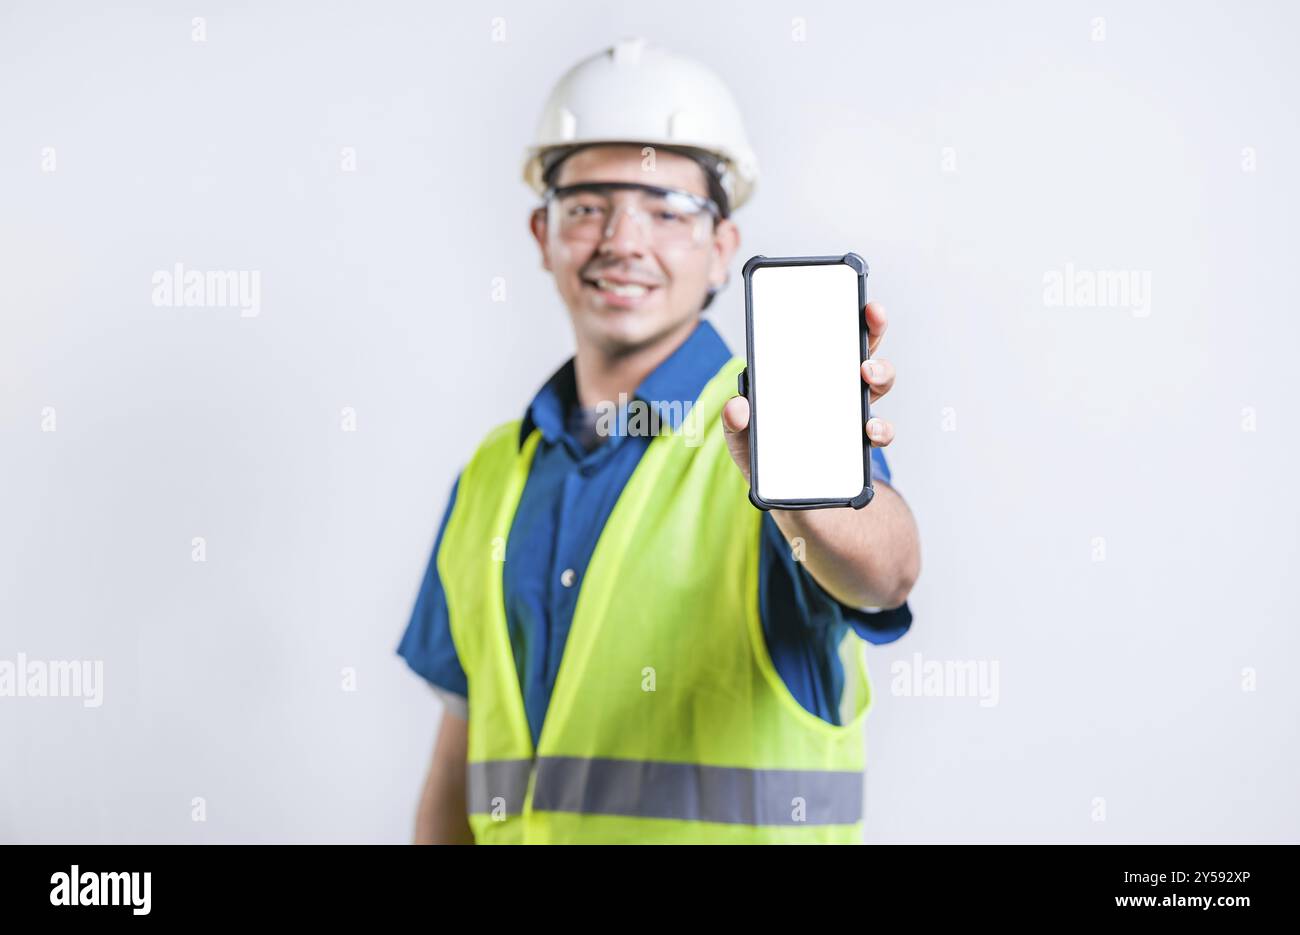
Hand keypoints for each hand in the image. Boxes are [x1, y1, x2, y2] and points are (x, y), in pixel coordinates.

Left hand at [722, 301, 896, 483]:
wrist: (792, 503)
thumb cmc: (769, 462)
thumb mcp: (744, 442)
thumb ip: (736, 425)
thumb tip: (737, 406)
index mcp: (809, 378)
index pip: (830, 338)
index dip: (847, 315)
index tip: (858, 297)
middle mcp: (837, 391)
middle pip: (863, 350)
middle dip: (873, 329)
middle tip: (872, 317)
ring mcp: (852, 417)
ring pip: (879, 384)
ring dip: (880, 372)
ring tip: (868, 373)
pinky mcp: (861, 449)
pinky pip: (880, 432)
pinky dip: (881, 429)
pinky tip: (870, 430)